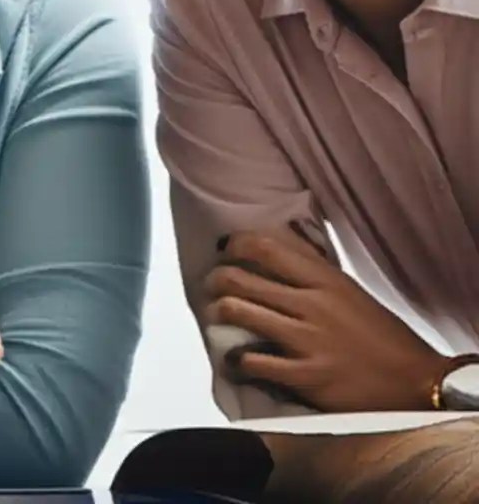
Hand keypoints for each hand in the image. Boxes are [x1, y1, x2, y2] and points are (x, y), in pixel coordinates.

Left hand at [207, 225, 447, 411]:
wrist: (416, 383)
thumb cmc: (380, 336)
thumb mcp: (349, 292)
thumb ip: (313, 272)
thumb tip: (278, 246)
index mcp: (325, 280)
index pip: (265, 247)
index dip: (234, 245)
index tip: (224, 251)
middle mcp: (312, 304)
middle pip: (239, 278)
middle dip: (214, 280)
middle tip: (212, 287)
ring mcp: (307, 340)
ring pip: (237, 311)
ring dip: (218, 313)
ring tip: (218, 319)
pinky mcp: (305, 376)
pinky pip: (251, 361)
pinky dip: (234, 360)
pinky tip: (236, 361)